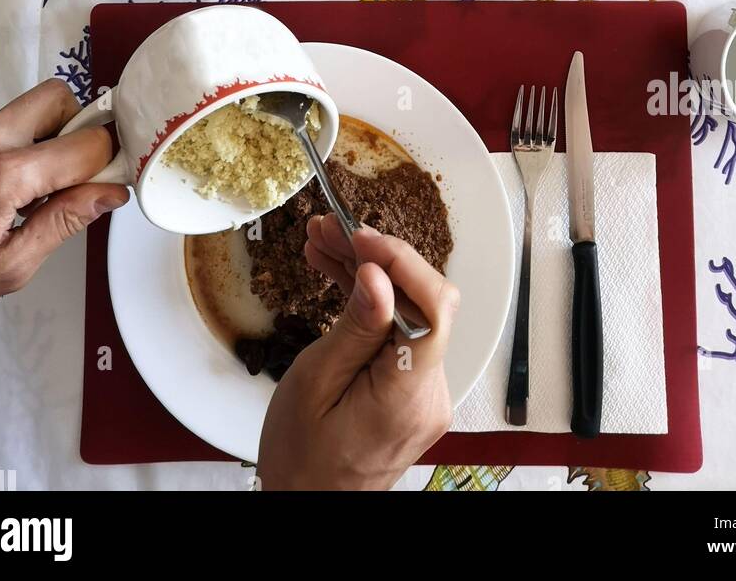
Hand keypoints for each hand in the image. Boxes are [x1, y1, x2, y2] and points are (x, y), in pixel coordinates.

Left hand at [0, 78, 128, 320]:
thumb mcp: (13, 265)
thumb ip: (65, 221)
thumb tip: (111, 192)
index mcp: (3, 175)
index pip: (86, 145)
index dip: (106, 165)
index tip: (106, 187)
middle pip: (59, 99)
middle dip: (78, 130)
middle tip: (74, 174)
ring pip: (32, 106)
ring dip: (50, 135)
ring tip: (39, 185)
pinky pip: (5, 122)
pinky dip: (22, 143)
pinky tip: (11, 186)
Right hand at [257, 215, 458, 490]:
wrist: (308, 506)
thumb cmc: (301, 459)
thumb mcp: (315, 386)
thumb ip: (355, 328)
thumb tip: (379, 275)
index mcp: (407, 394)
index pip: (434, 309)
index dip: (402, 262)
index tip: (361, 239)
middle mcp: (429, 390)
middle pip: (420, 301)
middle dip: (377, 257)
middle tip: (329, 228)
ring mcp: (423, 389)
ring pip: (406, 311)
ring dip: (367, 273)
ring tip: (322, 241)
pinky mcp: (411, 387)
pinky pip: (397, 332)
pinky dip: (370, 303)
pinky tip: (336, 272)